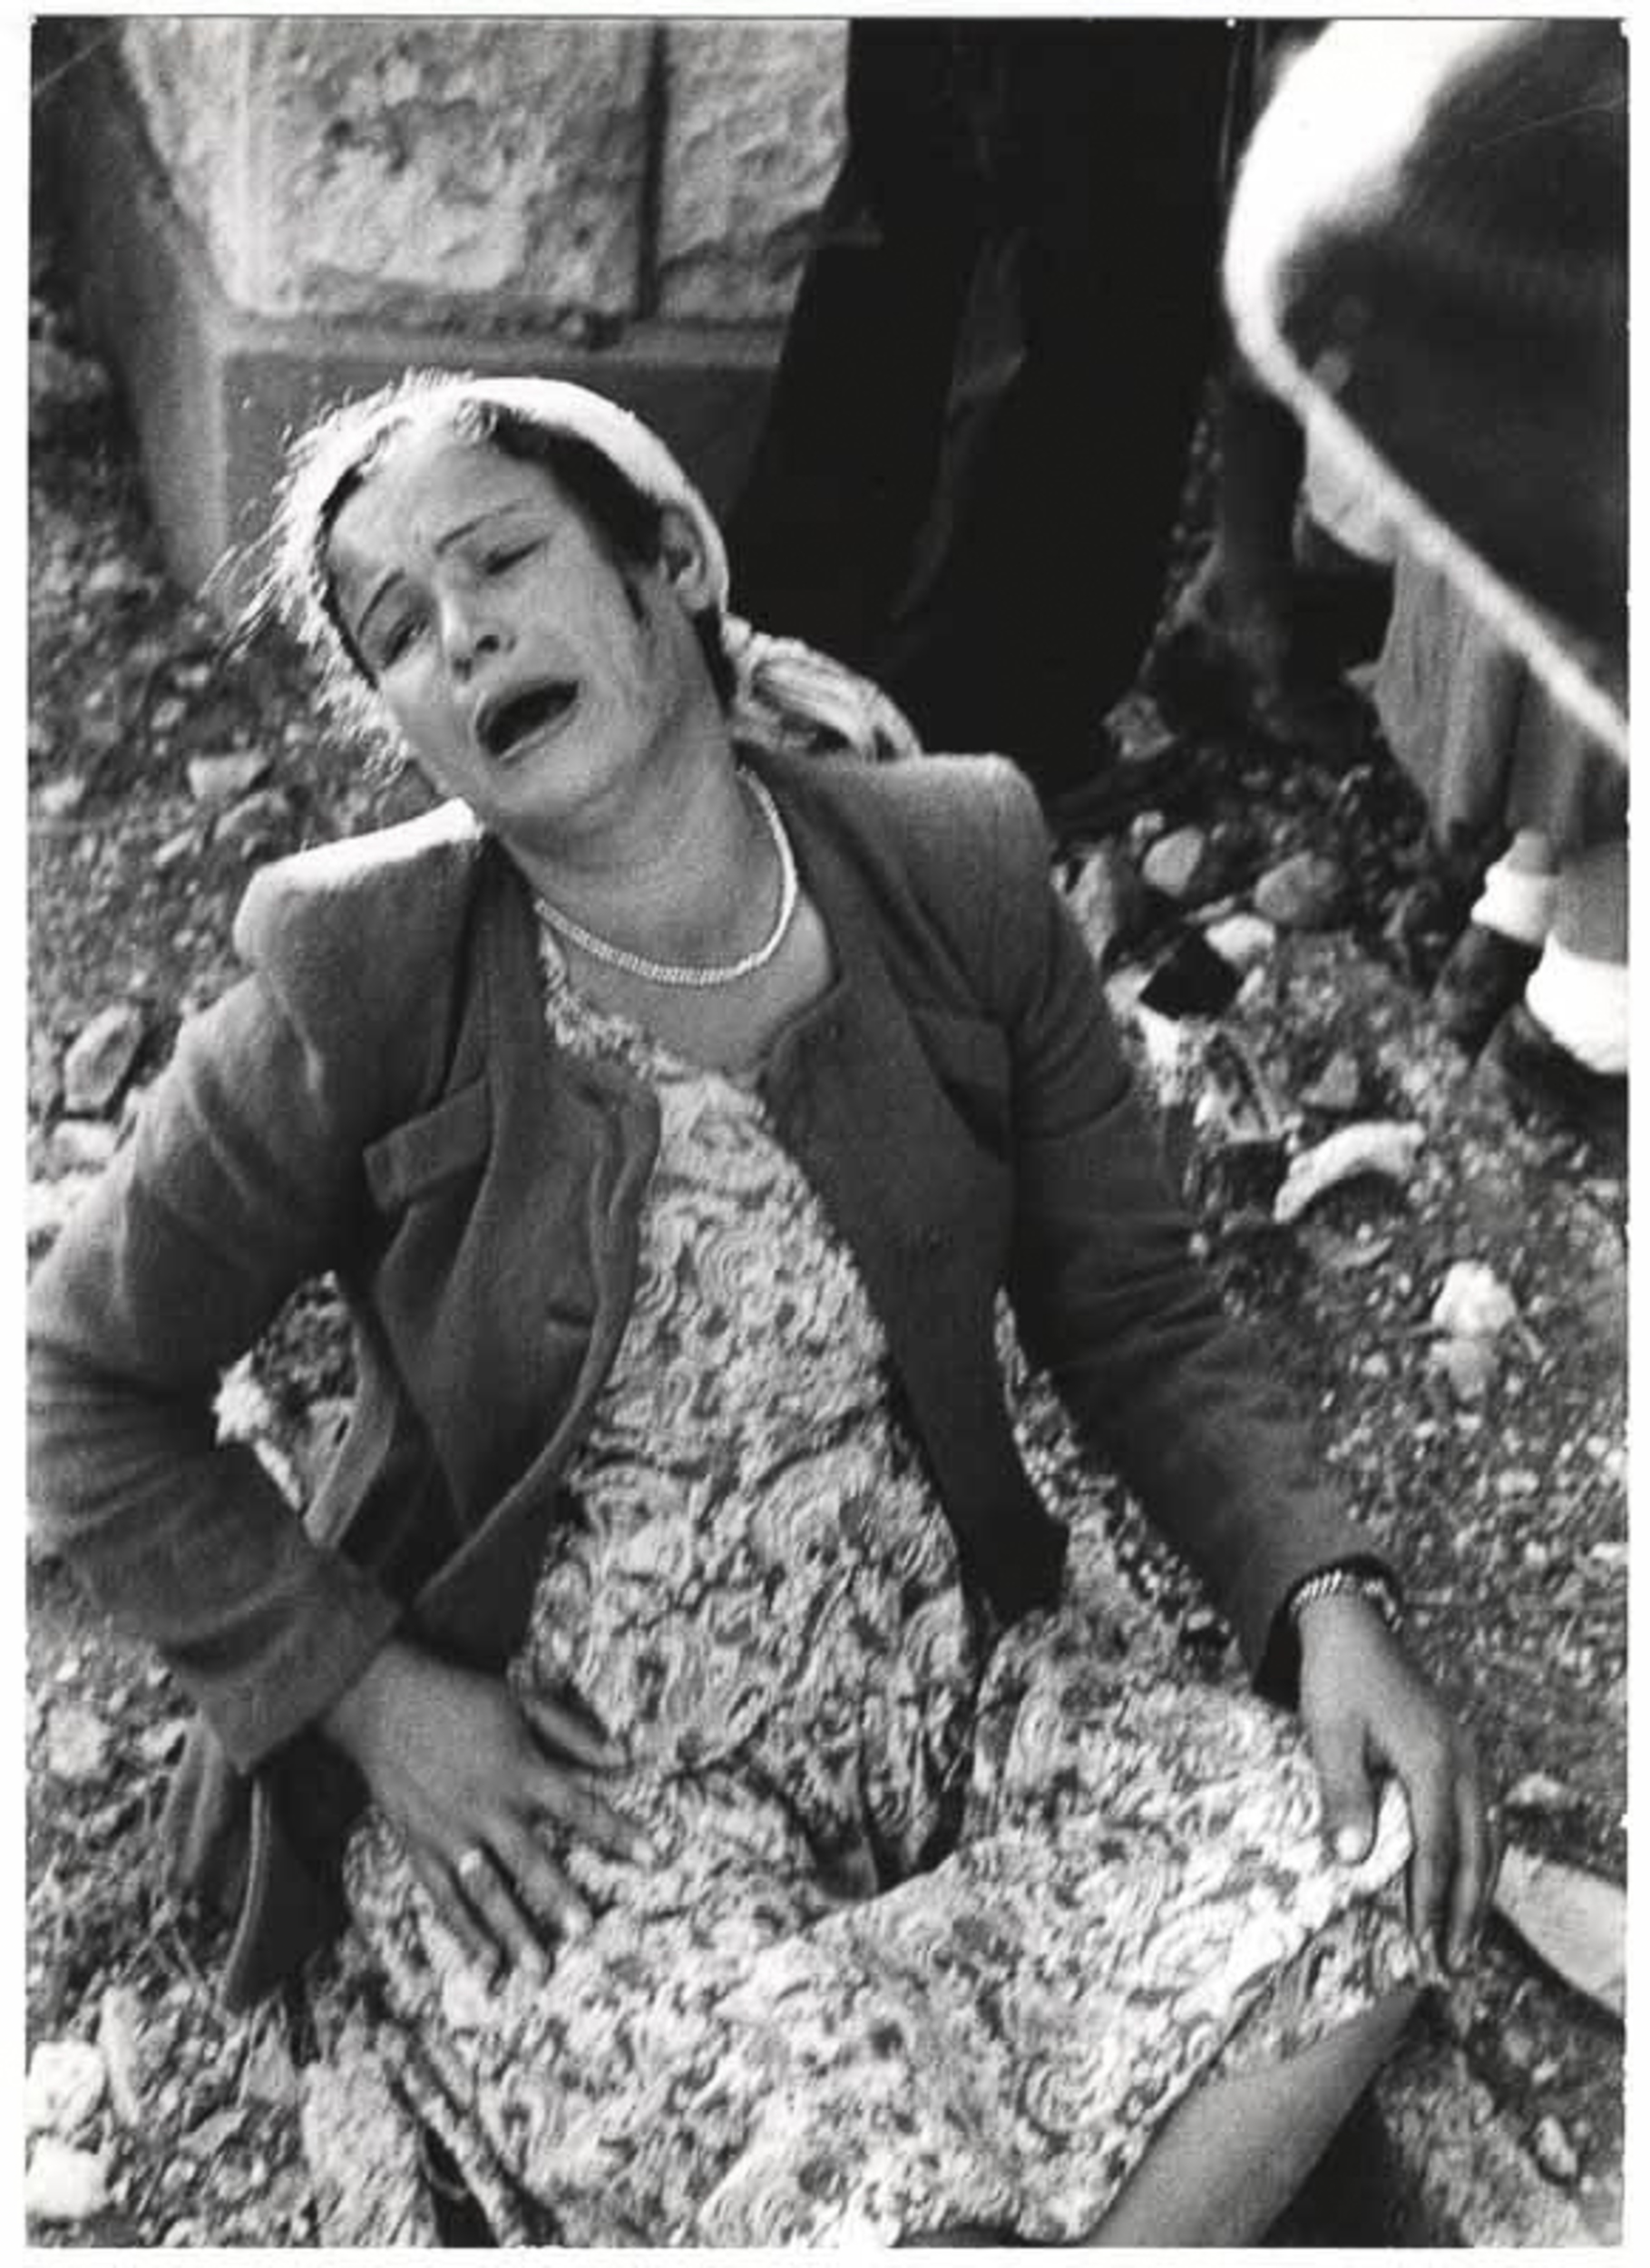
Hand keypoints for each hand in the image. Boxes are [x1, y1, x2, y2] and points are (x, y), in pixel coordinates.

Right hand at [320, 1636, 650, 1976]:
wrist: (383, 1700)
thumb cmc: (462, 1697)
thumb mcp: (523, 1700)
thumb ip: (572, 1732)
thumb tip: (623, 1757)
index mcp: (519, 1770)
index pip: (579, 1808)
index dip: (617, 1832)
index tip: (651, 1857)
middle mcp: (487, 1806)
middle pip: (529, 1860)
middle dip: (558, 1897)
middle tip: (584, 1932)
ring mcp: (450, 1832)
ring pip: (486, 1890)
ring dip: (512, 1930)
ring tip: (539, 1969)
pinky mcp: (420, 1847)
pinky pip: (444, 1897)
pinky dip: (465, 1931)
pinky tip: (487, 1962)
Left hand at [1296, 1593, 1497, 1972]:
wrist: (1350, 1626)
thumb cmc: (1335, 1678)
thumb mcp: (1329, 1733)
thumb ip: (1343, 1795)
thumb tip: (1353, 1860)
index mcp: (1430, 1761)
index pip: (1438, 1848)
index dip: (1430, 1902)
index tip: (1422, 1947)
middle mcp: (1460, 1761)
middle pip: (1476, 1851)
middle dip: (1465, 1913)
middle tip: (1450, 1964)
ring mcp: (1466, 1755)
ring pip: (1489, 1836)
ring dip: (1478, 1891)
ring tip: (1464, 1941)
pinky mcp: (1459, 1751)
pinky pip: (1483, 1815)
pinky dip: (1480, 1856)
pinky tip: (1468, 1881)